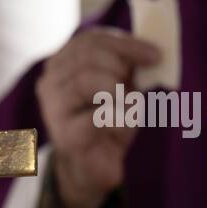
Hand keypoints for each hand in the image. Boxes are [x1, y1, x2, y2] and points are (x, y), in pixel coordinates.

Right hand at [35, 27, 159, 207]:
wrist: (92, 167)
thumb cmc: (107, 122)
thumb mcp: (120, 87)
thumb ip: (128, 66)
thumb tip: (152, 51)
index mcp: (62, 63)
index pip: (90, 40)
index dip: (125, 44)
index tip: (155, 55)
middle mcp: (50, 81)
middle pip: (87, 56)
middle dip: (120, 67)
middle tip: (136, 87)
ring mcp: (54, 108)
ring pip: (88, 80)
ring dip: (121, 93)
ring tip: (128, 107)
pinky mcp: (66, 135)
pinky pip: (99, 116)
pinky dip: (122, 118)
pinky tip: (124, 126)